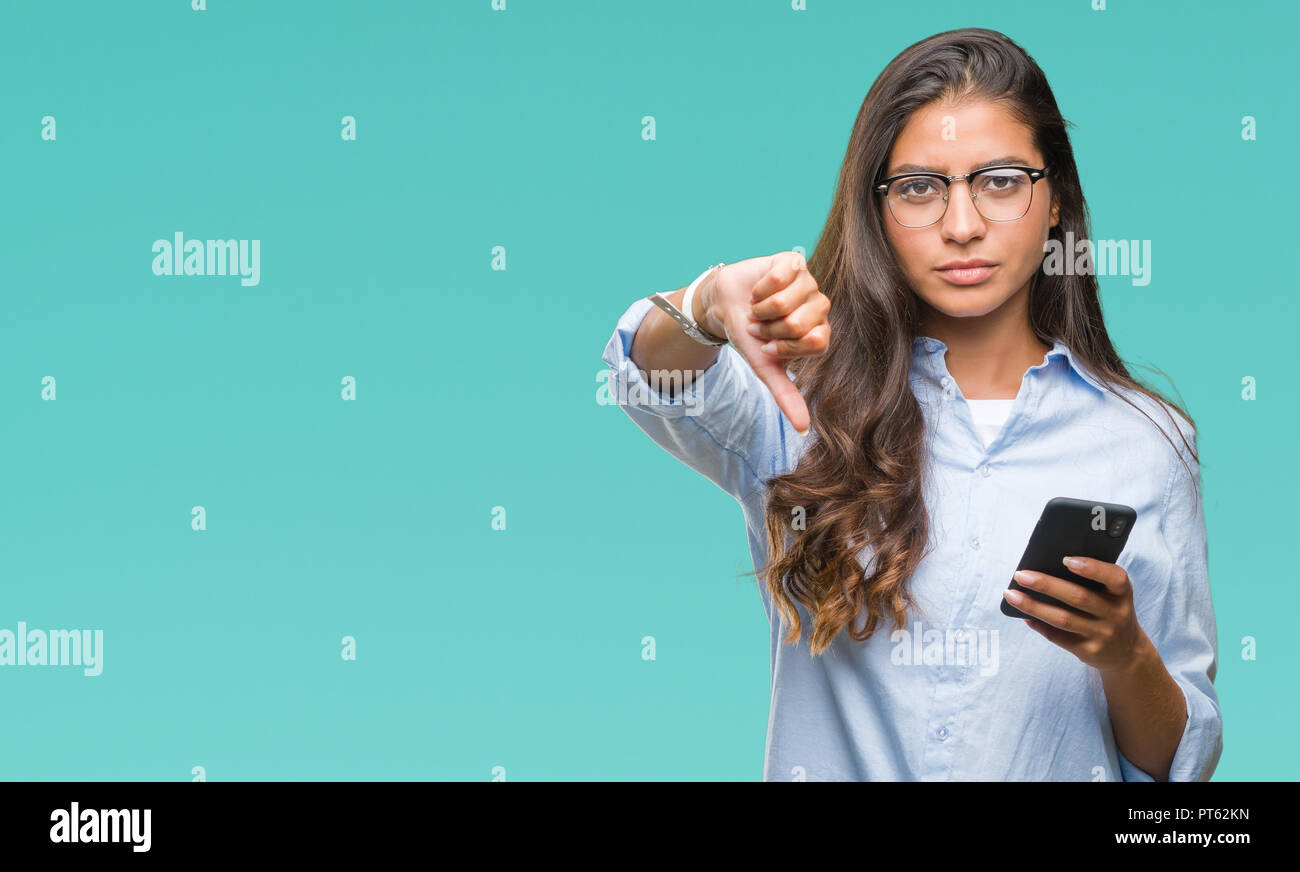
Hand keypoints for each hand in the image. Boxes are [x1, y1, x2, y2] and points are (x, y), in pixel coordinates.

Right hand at [697, 251, 829, 434]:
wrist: (725, 305)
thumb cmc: (749, 336)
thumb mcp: (765, 367)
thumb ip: (786, 395)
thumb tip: (802, 429)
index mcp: (819, 332)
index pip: (816, 342)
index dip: (786, 346)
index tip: (770, 346)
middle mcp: (819, 306)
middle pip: (802, 322)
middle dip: (771, 328)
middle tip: (761, 326)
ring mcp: (809, 281)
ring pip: (790, 300)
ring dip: (764, 308)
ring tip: (758, 309)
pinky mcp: (793, 261)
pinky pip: (782, 276)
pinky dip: (762, 288)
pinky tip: (758, 290)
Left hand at [1004, 555, 1149, 674]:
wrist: (1127, 652)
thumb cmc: (1109, 610)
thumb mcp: (1112, 595)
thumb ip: (1091, 581)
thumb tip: (1043, 567)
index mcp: (1122, 593)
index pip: (1115, 578)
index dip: (1091, 568)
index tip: (1066, 560)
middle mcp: (1116, 614)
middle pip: (1078, 597)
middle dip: (1046, 585)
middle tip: (1020, 575)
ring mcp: (1103, 635)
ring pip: (1062, 619)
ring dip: (1033, 606)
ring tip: (1011, 595)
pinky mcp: (1089, 651)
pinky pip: (1058, 637)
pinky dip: (1038, 624)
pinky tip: (1023, 615)